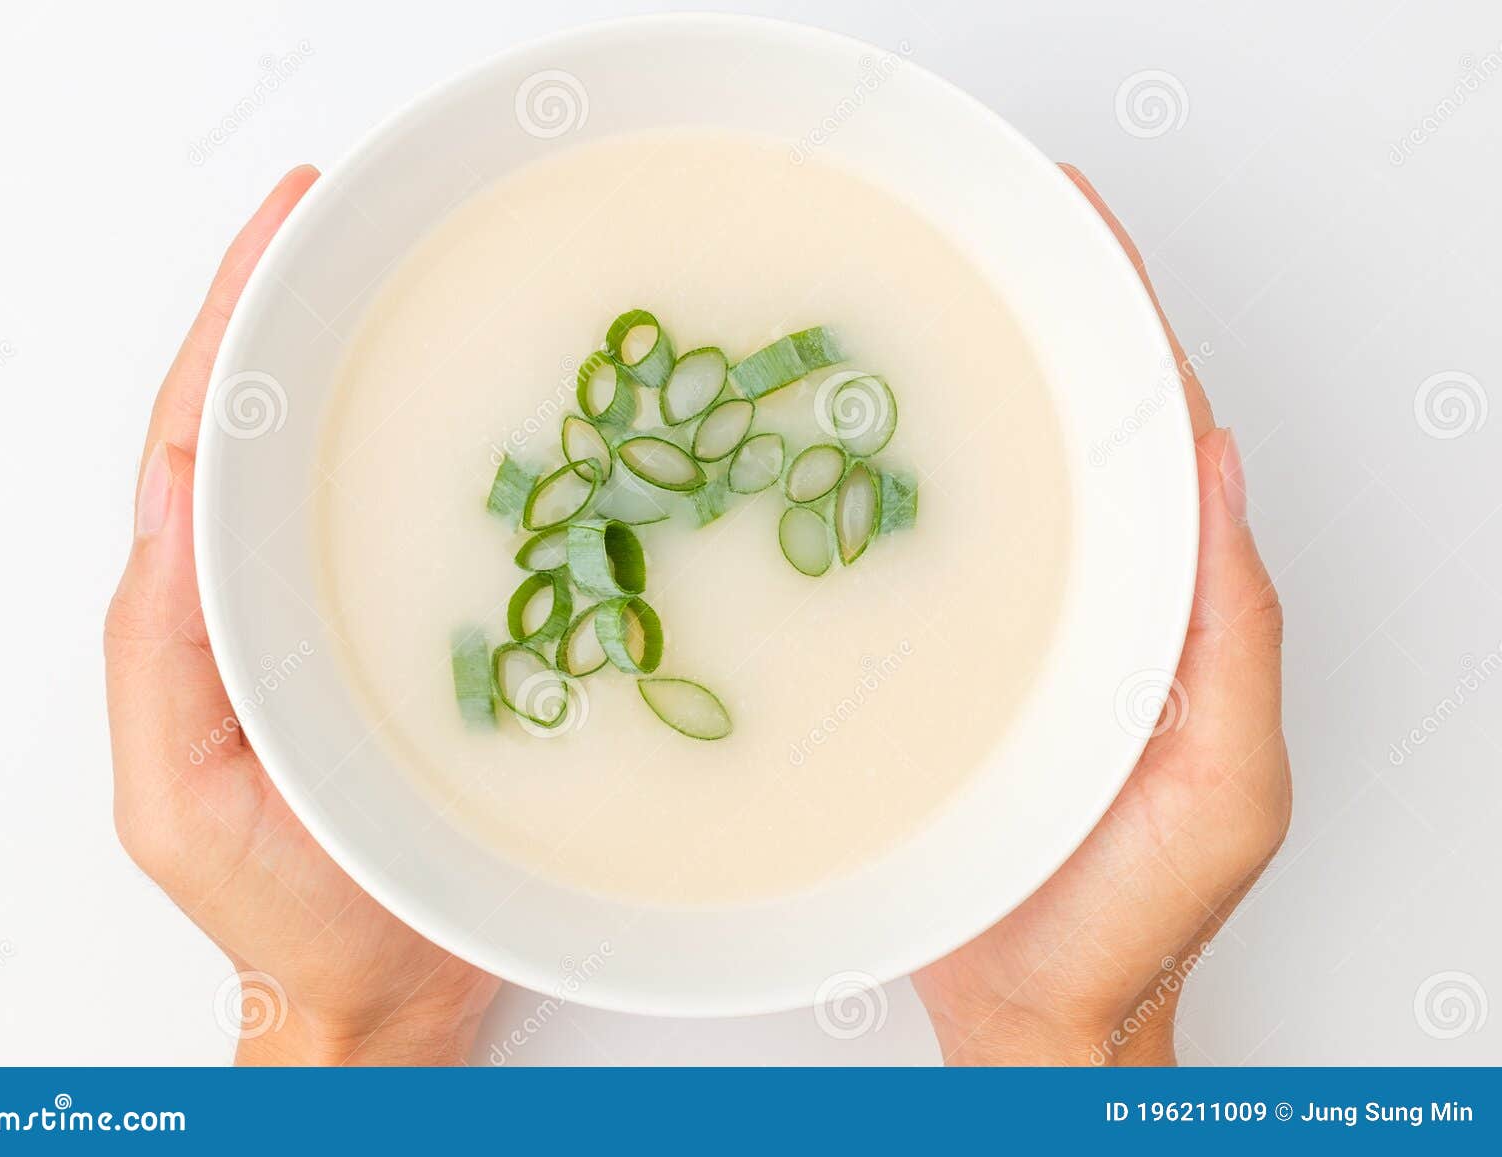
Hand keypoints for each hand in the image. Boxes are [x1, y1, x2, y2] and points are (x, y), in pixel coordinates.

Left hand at [104, 168, 498, 1065]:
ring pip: (349, 465)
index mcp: (198, 613)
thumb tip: (173, 496)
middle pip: (272, 421)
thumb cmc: (287, 912)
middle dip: (296, 309)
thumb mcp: (180, 798)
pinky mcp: (434, 637)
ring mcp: (351, 612)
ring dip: (374, 366)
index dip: (229, 323)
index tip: (281, 229)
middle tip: (350, 216)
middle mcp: (269, 593)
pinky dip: (453, 456)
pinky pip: (433, 530)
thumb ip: (159, 656)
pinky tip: (506, 415)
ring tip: (422, 280)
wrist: (383, 987)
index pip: (201, 435)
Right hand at [913, 166, 1290, 1065]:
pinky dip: (896, 494)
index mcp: (1175, 612)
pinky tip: (840, 453)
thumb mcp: (1225, 780)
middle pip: (1074, 441)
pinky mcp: (944, 670)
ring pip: (997, 492)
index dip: (1130, 328)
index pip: (1162, 439)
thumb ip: (1233, 633)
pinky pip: (926, 559)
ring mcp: (1018, 634)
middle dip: (1039, 334)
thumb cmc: (1129, 917)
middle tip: (980, 242)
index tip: (1082, 237)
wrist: (1033, 1009)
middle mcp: (1096, 606)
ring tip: (908, 315)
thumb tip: (1216, 473)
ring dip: (962, 401)